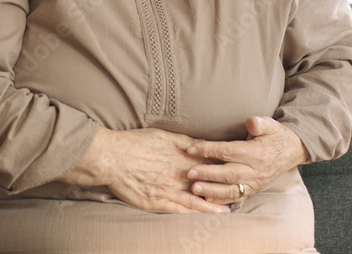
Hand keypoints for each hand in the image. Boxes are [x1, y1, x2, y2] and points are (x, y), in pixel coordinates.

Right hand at [59, 127, 228, 213]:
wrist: (112, 157)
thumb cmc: (134, 143)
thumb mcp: (162, 135)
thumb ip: (183, 140)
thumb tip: (201, 143)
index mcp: (180, 155)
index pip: (208, 162)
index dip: (222, 167)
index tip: (235, 170)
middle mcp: (178, 173)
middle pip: (206, 182)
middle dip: (223, 187)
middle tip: (239, 191)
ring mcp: (169, 189)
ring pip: (197, 199)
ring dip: (214, 204)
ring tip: (229, 209)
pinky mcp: (158, 202)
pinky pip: (182, 210)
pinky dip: (196, 214)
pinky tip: (207, 217)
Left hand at [185, 116, 308, 204]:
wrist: (291, 151)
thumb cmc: (275, 136)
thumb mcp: (271, 125)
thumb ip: (260, 123)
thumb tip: (251, 122)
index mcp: (257, 153)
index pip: (229, 151)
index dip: (209, 150)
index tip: (192, 148)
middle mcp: (256, 171)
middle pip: (228, 173)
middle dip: (208, 174)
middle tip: (189, 172)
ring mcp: (255, 183)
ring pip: (232, 190)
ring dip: (212, 190)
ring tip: (194, 188)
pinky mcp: (253, 191)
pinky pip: (236, 198)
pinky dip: (221, 201)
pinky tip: (206, 200)